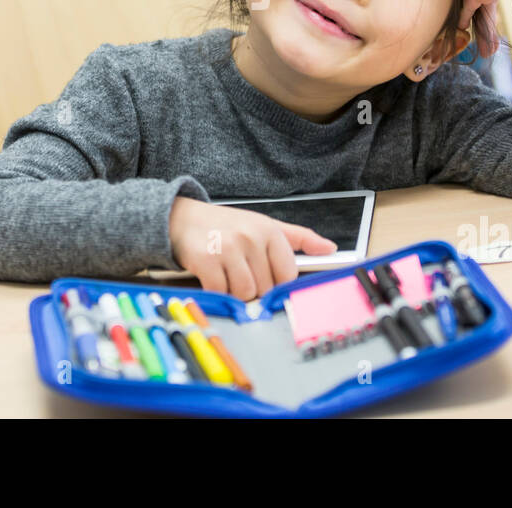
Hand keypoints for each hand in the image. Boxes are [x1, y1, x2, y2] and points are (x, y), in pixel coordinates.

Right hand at [169, 196, 336, 299]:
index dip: (277, 285)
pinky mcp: (207, 260)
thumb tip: (330, 248)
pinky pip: (221, 292)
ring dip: (234, 292)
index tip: (267, 284)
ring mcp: (228, 248)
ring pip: (245, 293)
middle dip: (253, 289)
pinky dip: (217, 291)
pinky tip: (212, 277)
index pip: (287, 275)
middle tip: (239, 274)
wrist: (182, 219)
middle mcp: (251, 237)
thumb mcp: (264, 226)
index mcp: (269, 230)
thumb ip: (299, 238)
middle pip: (265, 288)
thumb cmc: (225, 226)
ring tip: (226, 275)